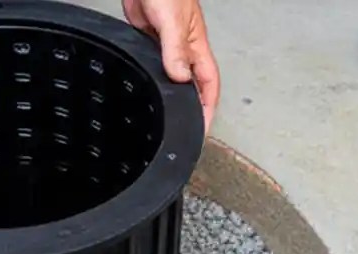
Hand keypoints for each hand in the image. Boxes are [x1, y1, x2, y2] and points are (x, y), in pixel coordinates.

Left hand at [122, 0, 219, 130]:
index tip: (203, 128)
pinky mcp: (150, 40)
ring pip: (174, 76)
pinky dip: (154, 78)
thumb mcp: (172, 20)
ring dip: (173, 94)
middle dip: (193, 107)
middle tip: (187, 130)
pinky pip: (156, 65)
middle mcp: (184, 48)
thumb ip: (175, 50)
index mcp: (196, 45)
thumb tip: (179, 76)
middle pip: (193, 85)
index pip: (209, 84)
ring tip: (170, 117)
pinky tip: (148, 87)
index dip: (208, 108)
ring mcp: (166, 45)